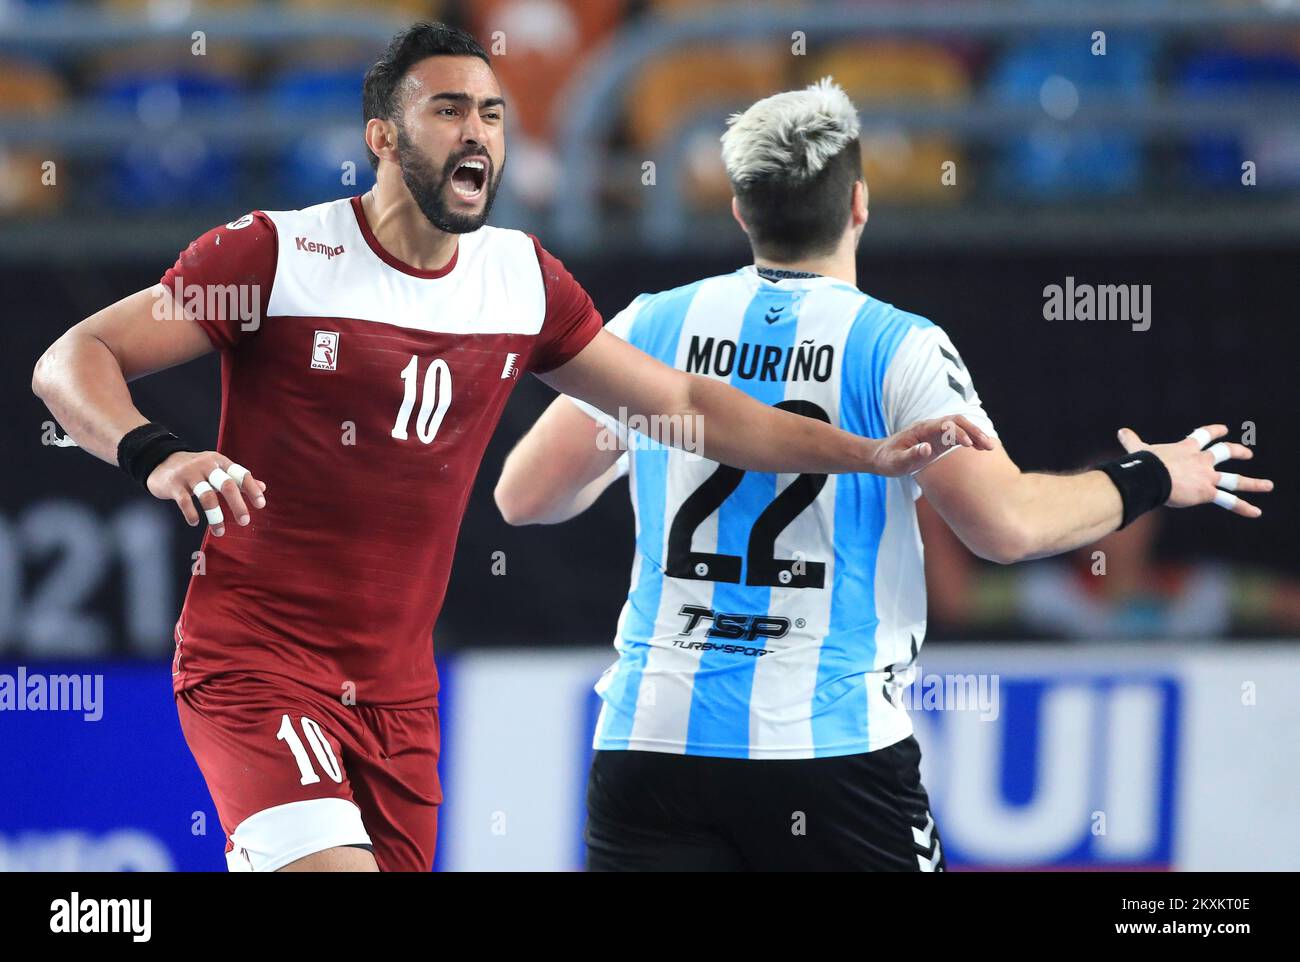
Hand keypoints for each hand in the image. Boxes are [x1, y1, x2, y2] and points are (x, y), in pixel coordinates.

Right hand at [146, 451, 267, 535]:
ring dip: (215, 516)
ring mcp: (189, 474)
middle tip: (244, 521)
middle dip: (237, 504)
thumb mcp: (218, 470)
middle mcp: (206, 465)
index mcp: (220, 462)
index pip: (240, 474)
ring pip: (206, 495)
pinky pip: (185, 501)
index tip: (261, 505)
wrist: (160, 461)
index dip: (252, 489)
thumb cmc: (196, 469)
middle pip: (227, 485)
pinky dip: (191, 514)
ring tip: (220, 532)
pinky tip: (195, 523)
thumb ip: (239, 479)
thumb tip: (263, 487)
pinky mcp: (174, 484)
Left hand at [870, 415, 994, 476]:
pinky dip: (971, 440)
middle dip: (973, 431)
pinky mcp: (939, 441)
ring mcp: (936, 433)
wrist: (882, 456)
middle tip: (987, 445)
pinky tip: (982, 448)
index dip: (957, 432)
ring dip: (975, 434)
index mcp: (921, 429)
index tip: (969, 445)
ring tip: (990, 447)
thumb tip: (927, 448)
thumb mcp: (896, 461)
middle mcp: (931, 427)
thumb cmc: (888, 459)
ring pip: (960, 427)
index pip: (944, 425)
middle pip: (956, 422)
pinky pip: (958, 436)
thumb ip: (911, 455)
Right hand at [1117, 423, 1272, 517]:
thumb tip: (1121, 431)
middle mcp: (1201, 461)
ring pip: (1235, 480)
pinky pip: (1228, 500)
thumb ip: (1132, 441)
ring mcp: (1207, 477)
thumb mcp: (1139, 449)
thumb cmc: (1144, 463)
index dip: (1214, 431)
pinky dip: (1243, 507)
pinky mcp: (1207, 492)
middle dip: (1237, 452)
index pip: (1204, 436)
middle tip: (1247, 453)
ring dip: (1254, 483)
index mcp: (1186, 449)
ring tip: (1268, 486)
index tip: (1224, 429)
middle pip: (1224, 452)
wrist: (1152, 476)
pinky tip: (1256, 512)